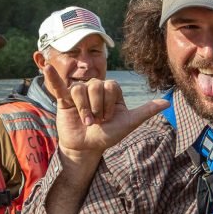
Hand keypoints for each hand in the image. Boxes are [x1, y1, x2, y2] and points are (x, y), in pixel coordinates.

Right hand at [42, 64, 167, 162]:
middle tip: (96, 121)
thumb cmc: (108, 135)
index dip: (110, 104)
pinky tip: (45, 67)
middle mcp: (95, 87)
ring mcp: (79, 92)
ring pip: (80, 89)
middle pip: (95, 86)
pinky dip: (52, 77)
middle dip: (97, 108)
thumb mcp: (128, 123)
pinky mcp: (64, 98)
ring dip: (84, 109)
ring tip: (86, 121)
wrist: (88, 147)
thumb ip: (145, 111)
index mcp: (111, 90)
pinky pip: (58, 85)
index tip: (109, 118)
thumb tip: (167, 102)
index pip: (111, 86)